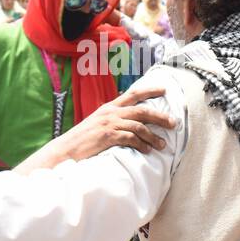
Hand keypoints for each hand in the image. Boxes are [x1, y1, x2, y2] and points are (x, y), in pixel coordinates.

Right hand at [35, 86, 174, 164]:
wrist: (66, 149)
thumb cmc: (82, 140)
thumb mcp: (97, 124)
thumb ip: (112, 120)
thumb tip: (129, 124)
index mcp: (109, 107)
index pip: (133, 94)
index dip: (150, 91)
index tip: (164, 90)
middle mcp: (110, 112)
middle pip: (141, 110)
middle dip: (160, 116)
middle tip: (173, 123)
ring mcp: (109, 124)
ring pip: (139, 126)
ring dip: (153, 136)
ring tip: (162, 145)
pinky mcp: (108, 136)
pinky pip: (131, 138)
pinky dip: (141, 144)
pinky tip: (147, 150)